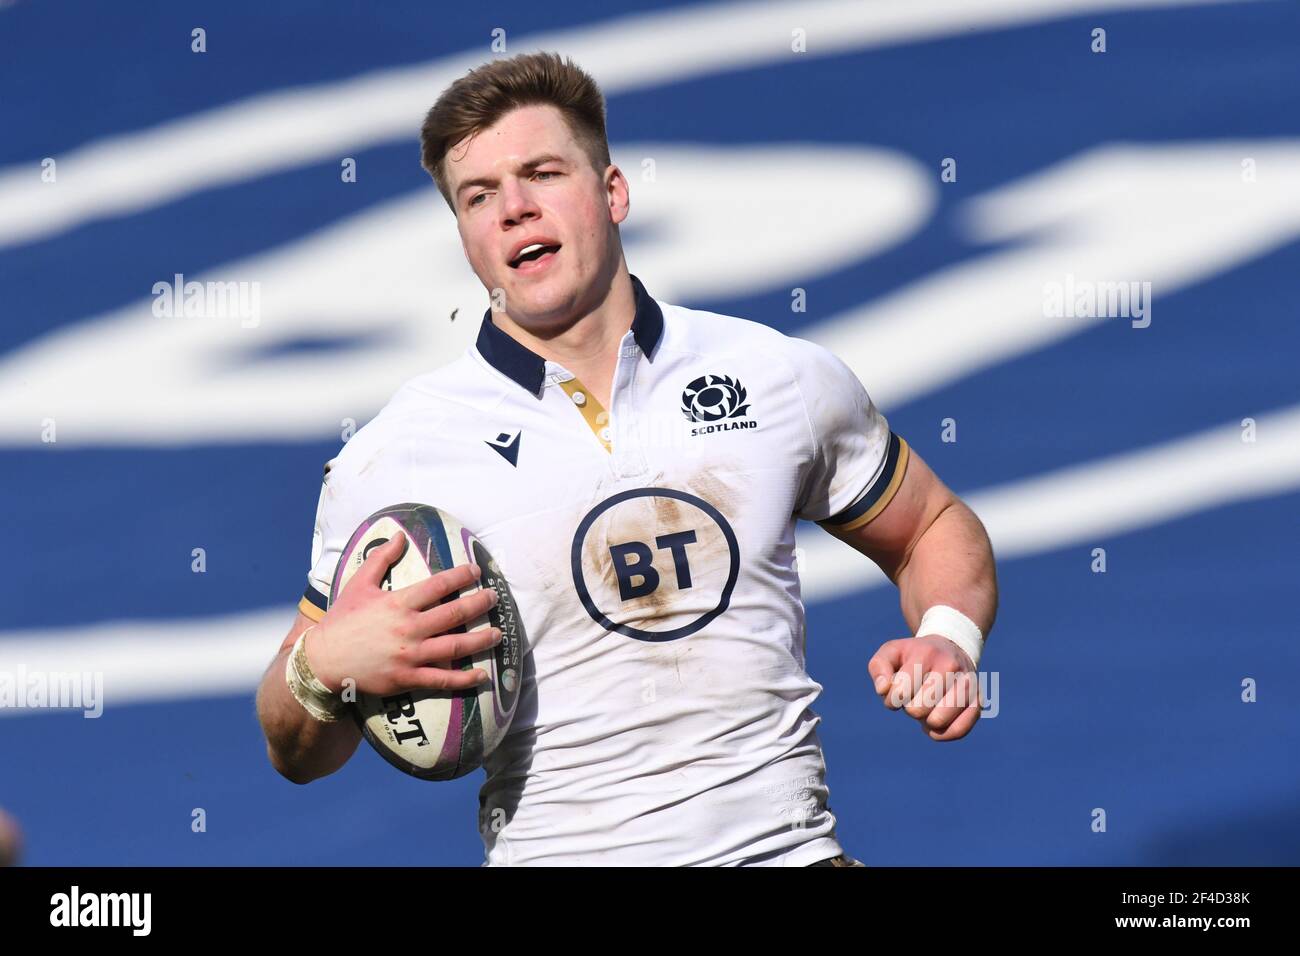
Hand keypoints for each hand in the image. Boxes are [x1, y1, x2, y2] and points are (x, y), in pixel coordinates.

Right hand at [305, 534, 501, 696]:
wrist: (323, 661)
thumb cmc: (342, 620)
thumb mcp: (358, 584)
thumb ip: (381, 558)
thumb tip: (399, 534)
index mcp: (398, 603)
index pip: (438, 585)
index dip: (461, 576)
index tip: (476, 571)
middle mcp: (408, 628)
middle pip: (454, 614)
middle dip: (479, 604)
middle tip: (494, 598)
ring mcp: (410, 655)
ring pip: (455, 646)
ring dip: (481, 640)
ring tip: (498, 633)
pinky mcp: (408, 678)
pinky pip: (442, 678)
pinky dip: (464, 678)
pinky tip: (482, 675)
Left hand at [868, 634, 980, 740]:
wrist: (951, 647)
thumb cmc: (914, 655)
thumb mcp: (891, 652)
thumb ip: (879, 668)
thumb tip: (884, 690)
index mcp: (925, 654)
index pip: (900, 692)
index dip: (892, 699)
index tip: (897, 691)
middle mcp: (950, 667)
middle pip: (917, 710)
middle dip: (910, 708)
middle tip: (916, 695)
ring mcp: (968, 684)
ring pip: (938, 722)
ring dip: (926, 720)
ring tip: (927, 706)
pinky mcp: (978, 701)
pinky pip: (959, 731)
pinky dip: (941, 734)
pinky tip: (936, 723)